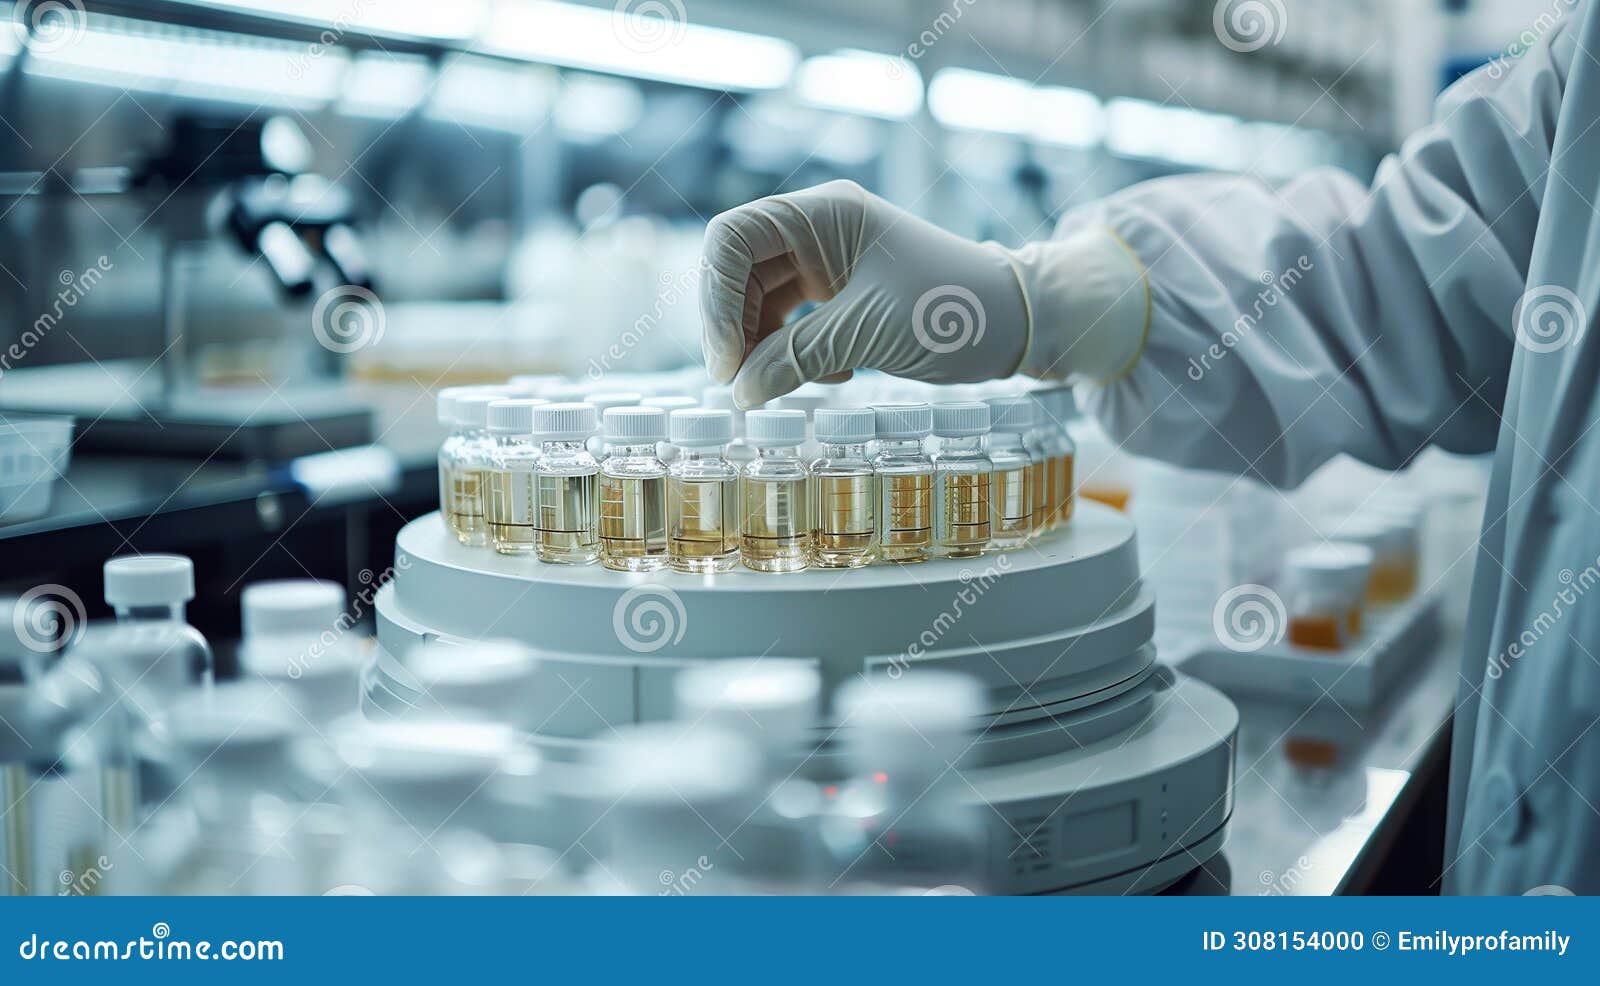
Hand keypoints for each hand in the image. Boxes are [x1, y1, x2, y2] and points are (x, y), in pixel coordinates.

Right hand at [699, 180, 1031, 407]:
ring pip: (759, 302)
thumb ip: (795, 358)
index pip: (733, 238)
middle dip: (733, 328)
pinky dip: (793, 355)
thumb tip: (740, 392)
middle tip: (739, 385)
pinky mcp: (839, 295)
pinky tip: (833, 376)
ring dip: (761, 348)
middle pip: (738, 272)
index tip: (727, 361)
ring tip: (780, 386)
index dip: (716, 298)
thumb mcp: (868, 335)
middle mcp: (817, 230)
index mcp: (822, 213)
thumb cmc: (954, 311)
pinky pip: (789, 323)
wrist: (1017, 323)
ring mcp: (827, 262)